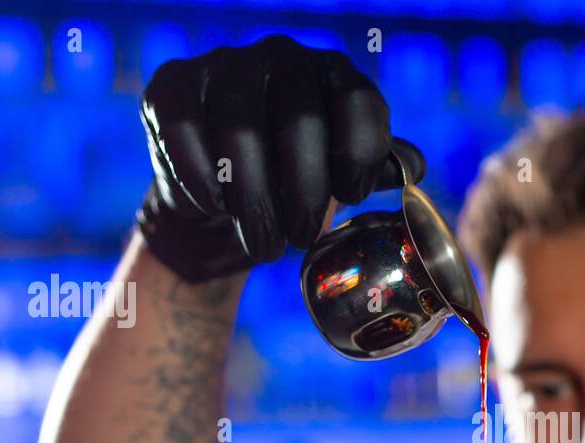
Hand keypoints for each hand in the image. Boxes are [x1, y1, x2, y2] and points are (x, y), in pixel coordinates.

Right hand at [135, 35, 425, 282]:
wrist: (217, 200)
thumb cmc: (289, 186)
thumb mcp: (338, 177)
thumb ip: (375, 169)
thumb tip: (413, 167)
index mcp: (333, 75)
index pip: (359, 102)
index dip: (359, 156)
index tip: (349, 198)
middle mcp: (281, 57)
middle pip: (299, 122)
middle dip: (303, 196)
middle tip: (300, 238)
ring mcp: (224, 66)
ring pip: (240, 133)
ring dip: (254, 203)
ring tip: (262, 244)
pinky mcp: (172, 86)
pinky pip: (186, 134)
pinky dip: (204, 185)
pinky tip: (216, 208)